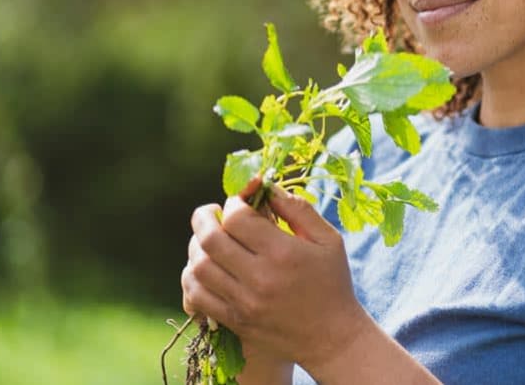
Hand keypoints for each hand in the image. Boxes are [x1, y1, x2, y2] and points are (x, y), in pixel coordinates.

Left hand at [182, 181, 369, 373]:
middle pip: (211, 240)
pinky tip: (204, 267)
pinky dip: (192, 278)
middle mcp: (260, 278)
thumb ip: (298, 209)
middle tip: (210, 212)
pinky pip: (197, 296)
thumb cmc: (332, 282)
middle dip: (204, 218)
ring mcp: (244, 303)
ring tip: (207, 238)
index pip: (237, 218)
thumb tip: (267, 187)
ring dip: (196, 247)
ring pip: (199, 267)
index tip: (239, 203)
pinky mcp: (235, 321)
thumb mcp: (328, 239)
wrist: (332, 338)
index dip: (233, 203)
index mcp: (283, 253)